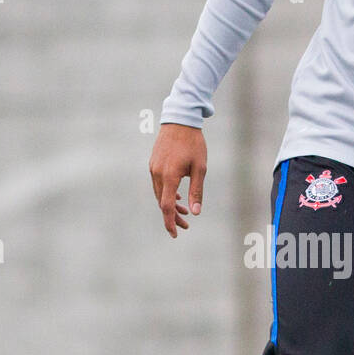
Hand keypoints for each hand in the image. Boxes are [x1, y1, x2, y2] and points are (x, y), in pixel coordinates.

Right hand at [149, 123, 206, 237]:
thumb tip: (195, 212)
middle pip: (162, 202)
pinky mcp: (153, 163)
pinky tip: (178, 195)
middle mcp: (157, 173)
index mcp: (169, 176)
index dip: (170, 222)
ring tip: (185, 211)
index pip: (167, 206)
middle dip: (173, 216)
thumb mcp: (200, 168)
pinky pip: (158, 184)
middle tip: (185, 226)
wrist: (180, 120)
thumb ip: (197, 191)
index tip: (175, 234)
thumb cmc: (193, 144)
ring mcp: (153, 168)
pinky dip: (167, 193)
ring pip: (159, 193)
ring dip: (170, 204)